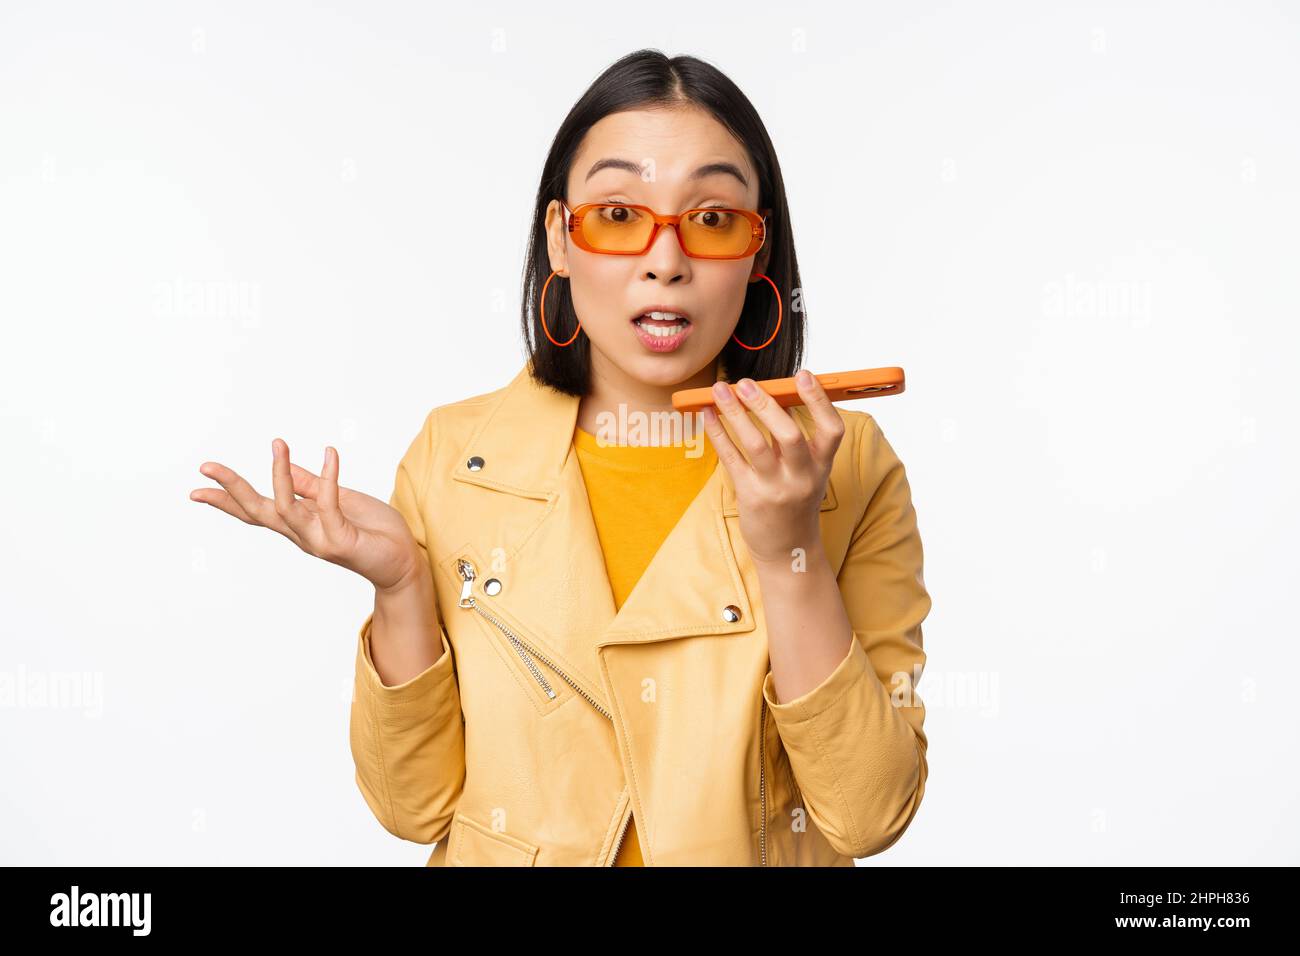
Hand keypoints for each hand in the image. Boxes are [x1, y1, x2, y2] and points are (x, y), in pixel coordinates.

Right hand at [189, 438, 425, 593]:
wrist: (405, 562)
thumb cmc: (376, 533)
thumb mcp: (342, 501)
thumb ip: (314, 487)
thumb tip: (288, 467)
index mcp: (300, 524)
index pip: (257, 511)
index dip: (227, 499)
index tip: (197, 488)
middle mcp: (303, 535)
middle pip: (258, 512)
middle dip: (231, 489)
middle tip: (206, 466)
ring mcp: (320, 540)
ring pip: (286, 508)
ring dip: (279, 474)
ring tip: (278, 443)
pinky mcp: (341, 541)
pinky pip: (328, 504)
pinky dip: (328, 477)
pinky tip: (331, 453)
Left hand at [700, 370, 845, 565]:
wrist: (788, 550)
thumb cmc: (796, 502)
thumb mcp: (808, 472)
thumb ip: (796, 440)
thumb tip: (774, 396)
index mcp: (822, 466)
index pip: (831, 429)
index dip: (819, 401)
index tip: (804, 375)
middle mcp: (801, 477)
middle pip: (789, 435)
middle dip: (766, 405)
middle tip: (746, 383)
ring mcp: (775, 488)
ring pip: (756, 444)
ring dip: (736, 413)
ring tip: (720, 391)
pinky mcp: (750, 496)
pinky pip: (731, 459)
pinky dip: (718, 433)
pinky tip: (708, 415)